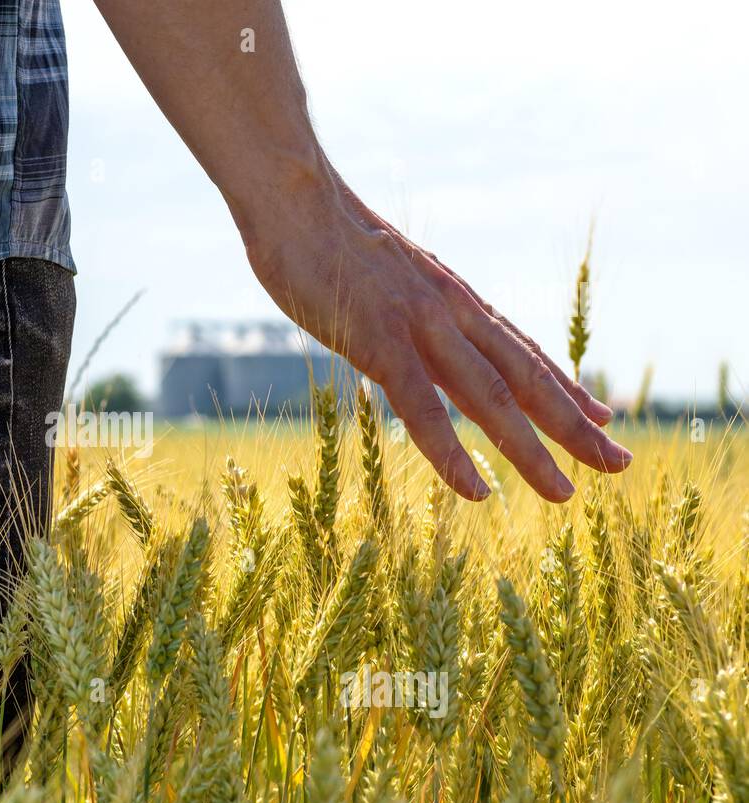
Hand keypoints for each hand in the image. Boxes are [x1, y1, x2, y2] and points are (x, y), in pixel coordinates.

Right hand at [231, 158, 631, 502]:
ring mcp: (419, 325)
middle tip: (619, 463)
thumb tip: (400, 326)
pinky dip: (452, 452)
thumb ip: (402, 305)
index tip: (600, 416)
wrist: (294, 198)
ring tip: (564, 493)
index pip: (521, 349)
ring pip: (491, 397)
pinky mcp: (380, 342)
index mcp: (452, 296)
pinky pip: (423, 407)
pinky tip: (477, 491)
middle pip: (526, 377)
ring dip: (531, 449)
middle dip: (575, 425)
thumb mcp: (379, 273)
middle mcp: (452, 310)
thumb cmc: (322, 236)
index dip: (564, 385)